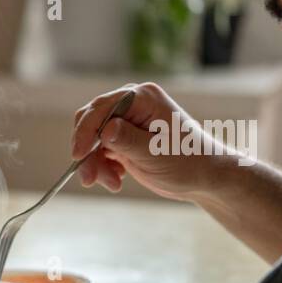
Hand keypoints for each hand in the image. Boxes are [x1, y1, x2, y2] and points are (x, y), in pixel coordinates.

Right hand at [71, 83, 239, 201]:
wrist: (203, 178)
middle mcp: (132, 104)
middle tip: (90, 179)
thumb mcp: (156, 152)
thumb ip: (128, 140)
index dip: (85, 131)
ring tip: (111, 183)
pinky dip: (102, 166)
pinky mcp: (123, 138)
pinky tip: (116, 179)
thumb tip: (103, 130)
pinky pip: (100, 150)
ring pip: (92, 139)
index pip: (101, 108)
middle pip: (92, 122)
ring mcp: (127, 121)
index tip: (78, 156)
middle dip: (88, 152)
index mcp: (142, 98)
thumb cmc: (187, 162)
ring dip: (95, 163)